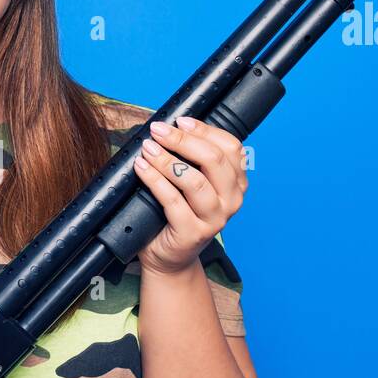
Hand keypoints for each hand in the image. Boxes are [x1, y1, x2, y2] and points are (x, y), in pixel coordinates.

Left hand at [131, 115, 247, 276]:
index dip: (205, 130)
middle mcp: (231, 200)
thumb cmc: (176, 214)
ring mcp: (215, 218)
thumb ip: (190, 159)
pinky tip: (142, 168)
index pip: (231, 147)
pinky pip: (173, 201)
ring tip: (147, 148)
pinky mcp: (194, 233)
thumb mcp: (190, 183)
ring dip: (167, 160)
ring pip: (194, 180)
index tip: (180, 120)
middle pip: (214, 160)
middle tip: (158, 130)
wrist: (169, 256)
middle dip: (183, 141)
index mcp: (236, 182)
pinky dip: (155, 180)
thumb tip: (168, 127)